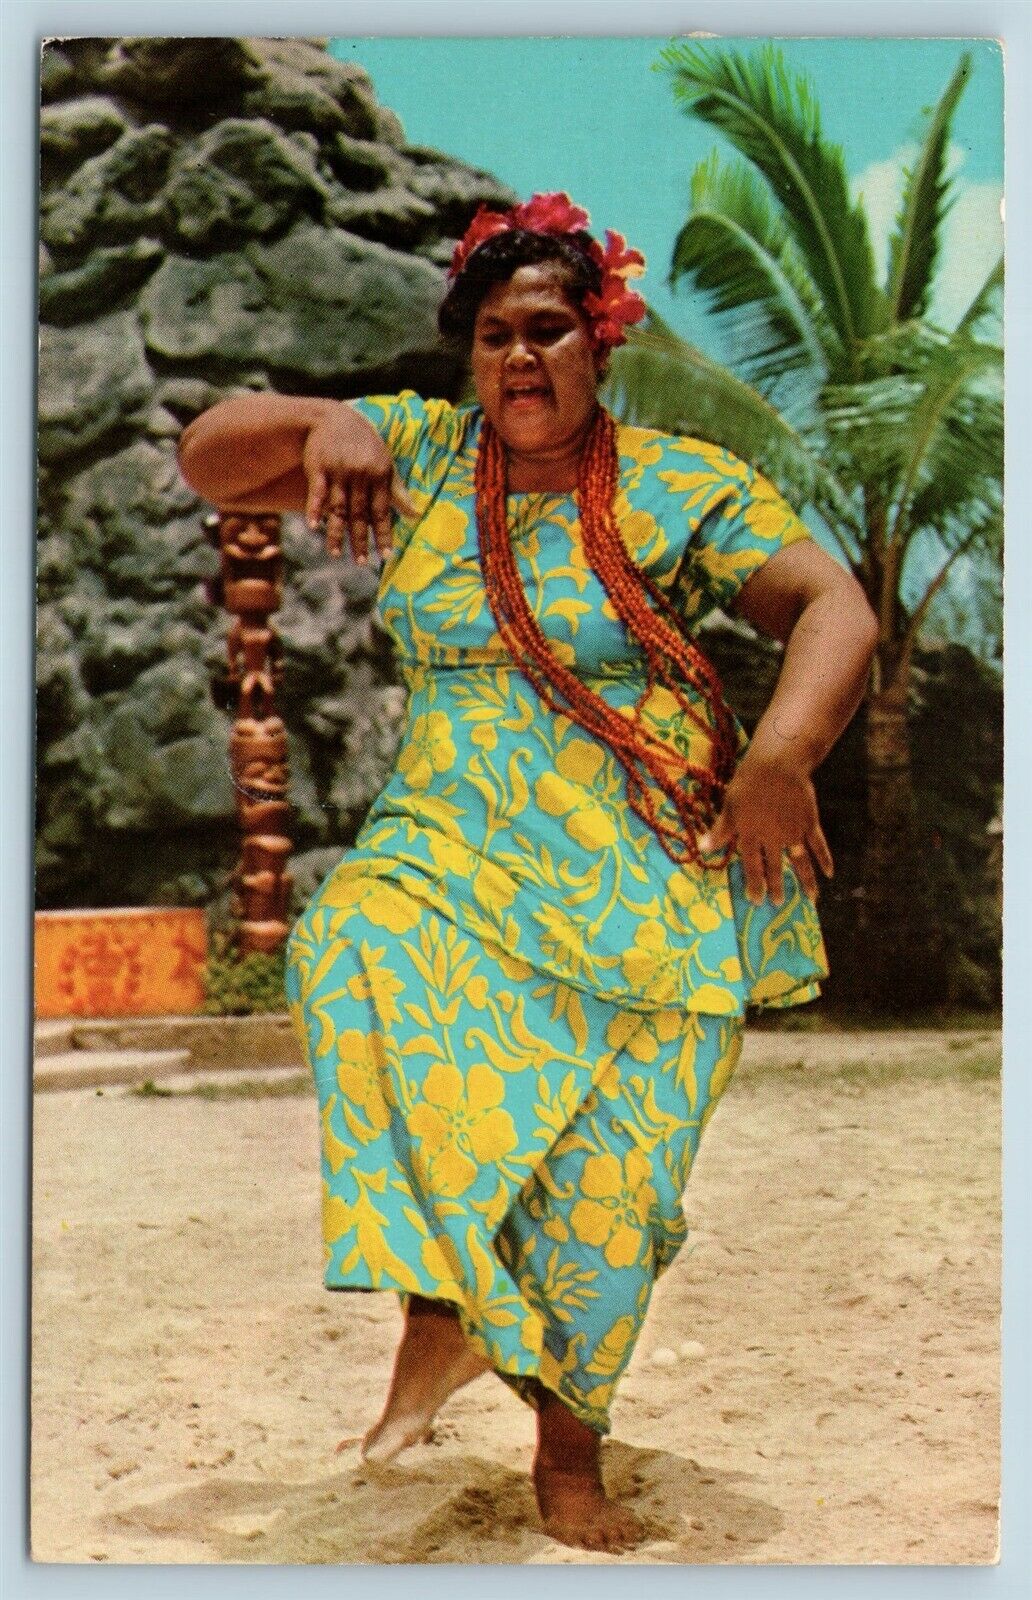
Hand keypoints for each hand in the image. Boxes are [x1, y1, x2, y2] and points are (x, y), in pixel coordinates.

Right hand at [302, 405, 417, 562]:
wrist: (332, 417)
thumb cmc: (363, 443)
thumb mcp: (384, 461)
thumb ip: (396, 489)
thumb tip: (414, 514)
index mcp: (379, 474)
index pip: (382, 510)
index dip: (384, 533)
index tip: (386, 554)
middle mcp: (360, 475)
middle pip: (360, 514)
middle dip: (361, 540)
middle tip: (362, 562)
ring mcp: (338, 471)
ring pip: (338, 508)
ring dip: (336, 533)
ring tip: (336, 554)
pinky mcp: (318, 468)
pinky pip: (317, 494)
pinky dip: (315, 510)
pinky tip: (314, 527)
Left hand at [698, 750, 833, 905]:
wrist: (778, 764)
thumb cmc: (748, 781)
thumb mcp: (729, 805)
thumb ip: (720, 831)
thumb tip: (702, 850)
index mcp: (750, 835)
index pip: (751, 865)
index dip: (754, 883)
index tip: (756, 900)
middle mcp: (772, 839)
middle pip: (775, 867)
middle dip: (776, 886)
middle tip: (778, 903)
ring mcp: (793, 832)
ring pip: (800, 862)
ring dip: (805, 881)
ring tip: (812, 898)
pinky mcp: (809, 822)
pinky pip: (818, 845)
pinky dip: (824, 860)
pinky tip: (829, 874)